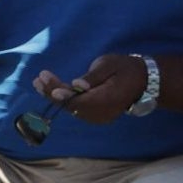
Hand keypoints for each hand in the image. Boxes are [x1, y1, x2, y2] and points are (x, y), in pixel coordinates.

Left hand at [33, 54, 149, 124]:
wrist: (143, 82)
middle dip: (53, 92)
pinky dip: (63, 100)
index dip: (62, 93)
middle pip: (72, 106)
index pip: (79, 100)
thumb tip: (76, 84)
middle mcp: (101, 113)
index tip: (46, 81)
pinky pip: (76, 109)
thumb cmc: (125, 68)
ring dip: (55, 96)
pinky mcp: (95, 116)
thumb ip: (93, 77)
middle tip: (39, 79)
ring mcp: (98, 117)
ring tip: (39, 83)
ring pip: (72, 109)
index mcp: (107, 100)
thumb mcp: (110, 65)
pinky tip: (50, 90)